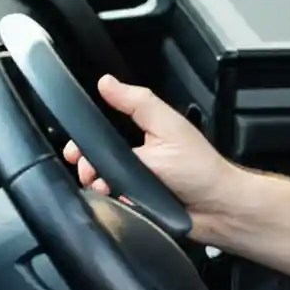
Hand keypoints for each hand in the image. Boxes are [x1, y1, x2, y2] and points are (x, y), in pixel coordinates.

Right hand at [62, 74, 242, 229]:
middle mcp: (137, 158)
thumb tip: (107, 81)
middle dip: (84, 164)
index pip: (104, 131)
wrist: (216, 208)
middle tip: (86, 170)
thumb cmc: (199, 168)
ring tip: (102, 186)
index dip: (85, 138)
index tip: (74, 147)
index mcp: (144, 133)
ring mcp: (135, 183)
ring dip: (94, 183)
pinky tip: (110, 200)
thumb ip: (137, 104)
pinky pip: (109, 202)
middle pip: (95, 158)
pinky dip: (105, 201)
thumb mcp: (166, 128)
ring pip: (98, 181)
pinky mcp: (135, 206)